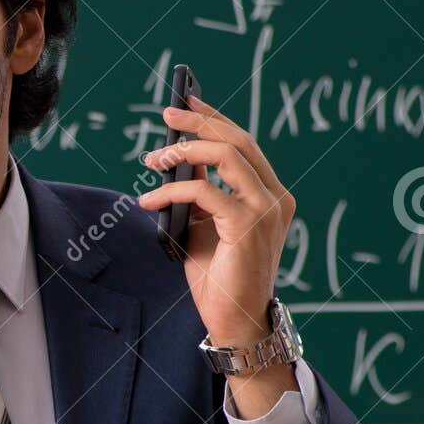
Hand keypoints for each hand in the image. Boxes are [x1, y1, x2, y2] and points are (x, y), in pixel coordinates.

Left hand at [136, 93, 296, 414]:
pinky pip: (203, 190)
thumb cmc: (221, 277)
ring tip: (152, 158)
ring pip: (225, 154)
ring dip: (182, 149)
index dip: (214, 118)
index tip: (187, 101)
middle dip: (199, 120)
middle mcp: (274, 198)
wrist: (236, 322)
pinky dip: (171, 189)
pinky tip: (149, 200)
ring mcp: (265, 210)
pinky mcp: (247, 224)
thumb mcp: (206, 223)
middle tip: (167, 113)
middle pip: (237, 140)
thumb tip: (178, 153)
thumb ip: (201, 189)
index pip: (244, 144)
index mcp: (271, 195)